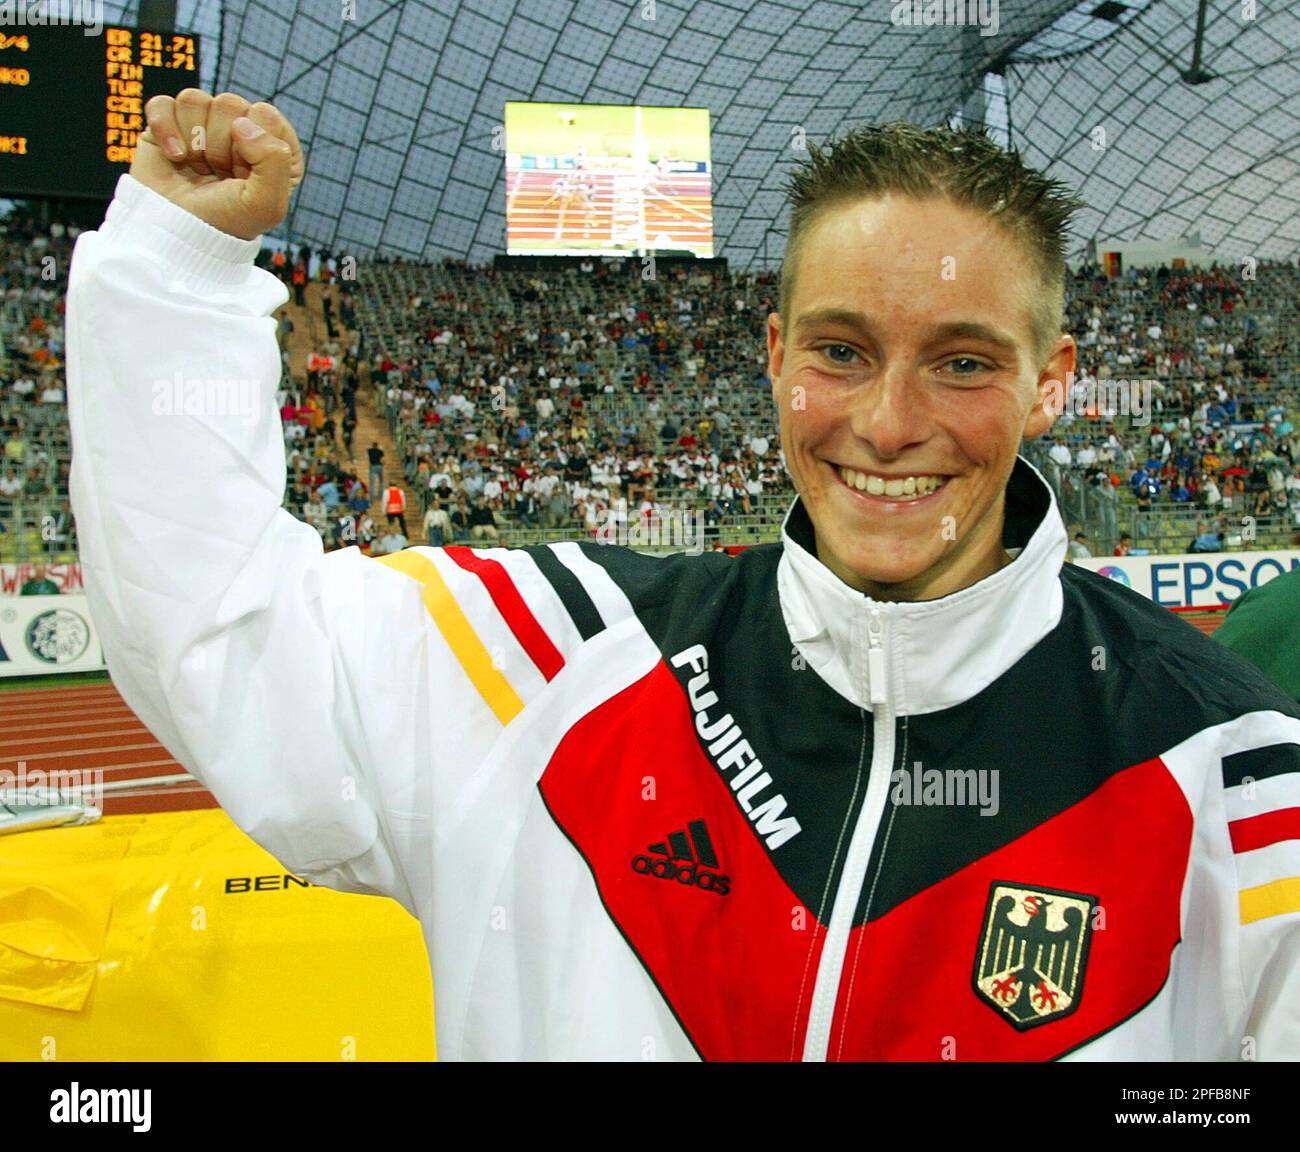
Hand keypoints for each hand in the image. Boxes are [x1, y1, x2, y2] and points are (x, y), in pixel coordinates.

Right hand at [134, 88, 303, 239]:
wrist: (176, 234)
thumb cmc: (225, 222)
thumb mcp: (266, 204)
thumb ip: (274, 159)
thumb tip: (242, 123)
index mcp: (272, 149)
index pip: (266, 115)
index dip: (252, 146)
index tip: (243, 176)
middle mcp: (239, 133)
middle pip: (230, 105)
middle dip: (220, 145)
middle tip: (218, 175)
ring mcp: (203, 126)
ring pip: (195, 99)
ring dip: (194, 141)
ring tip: (197, 169)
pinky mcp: (169, 124)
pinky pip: (164, 103)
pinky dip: (165, 129)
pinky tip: (174, 157)